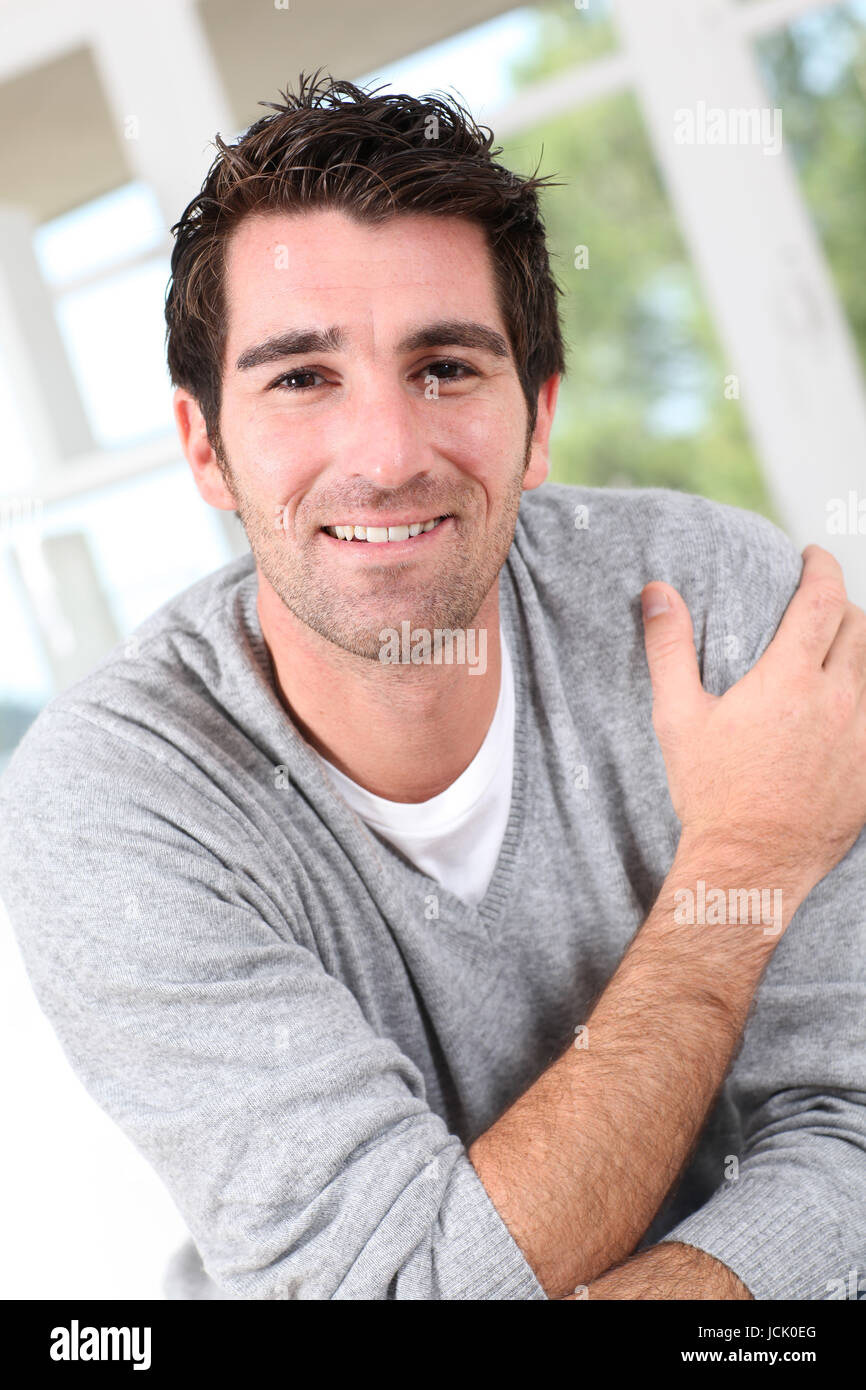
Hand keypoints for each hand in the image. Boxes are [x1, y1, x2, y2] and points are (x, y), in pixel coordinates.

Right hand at [641, 544, 865, 904]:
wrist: (752, 864)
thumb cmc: (711, 793)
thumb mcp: (677, 718)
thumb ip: (669, 649)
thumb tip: (658, 592)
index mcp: (789, 680)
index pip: (822, 599)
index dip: (821, 567)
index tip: (811, 558)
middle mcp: (837, 701)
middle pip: (859, 627)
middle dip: (841, 607)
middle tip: (818, 608)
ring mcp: (862, 737)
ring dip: (858, 651)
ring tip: (835, 654)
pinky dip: (865, 698)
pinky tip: (844, 709)